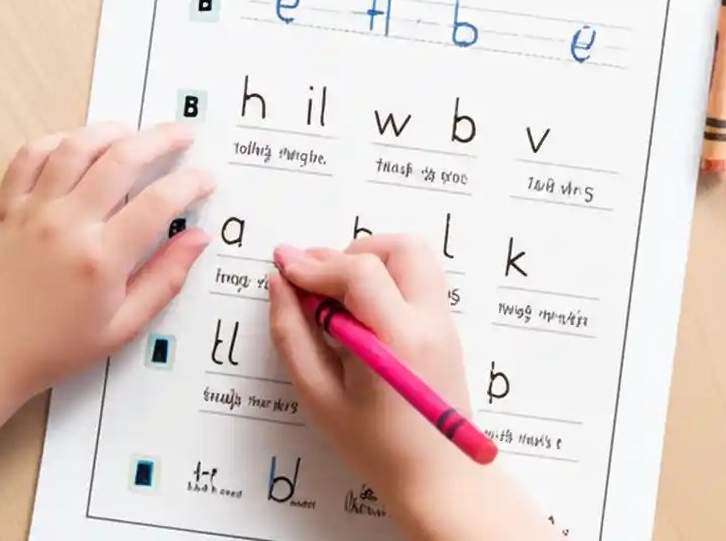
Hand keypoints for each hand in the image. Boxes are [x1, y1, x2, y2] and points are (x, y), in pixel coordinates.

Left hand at [0, 122, 214, 440]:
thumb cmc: (51, 350)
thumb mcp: (121, 328)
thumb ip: (164, 279)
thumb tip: (198, 239)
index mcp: (101, 259)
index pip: (158, 203)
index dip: (190, 183)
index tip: (204, 179)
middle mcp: (67, 225)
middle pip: (122, 159)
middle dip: (161, 139)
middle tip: (182, 135)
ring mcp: (31, 211)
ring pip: (76, 147)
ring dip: (111, 131)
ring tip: (133, 132)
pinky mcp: (2, 207)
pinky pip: (29, 156)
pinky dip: (56, 141)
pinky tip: (75, 145)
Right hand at [269, 236, 561, 540]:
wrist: (437, 477)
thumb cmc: (375, 447)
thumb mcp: (319, 396)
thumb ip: (292, 335)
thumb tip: (278, 284)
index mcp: (399, 339)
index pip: (360, 271)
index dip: (315, 264)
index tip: (283, 268)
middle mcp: (430, 321)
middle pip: (400, 248)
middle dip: (349, 253)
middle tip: (316, 284)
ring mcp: (444, 322)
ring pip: (415, 256)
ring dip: (373, 260)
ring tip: (339, 295)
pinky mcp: (446, 328)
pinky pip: (419, 280)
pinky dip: (387, 279)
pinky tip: (359, 314)